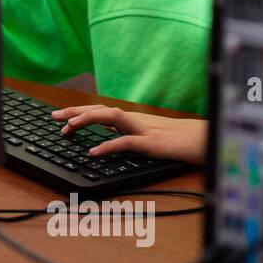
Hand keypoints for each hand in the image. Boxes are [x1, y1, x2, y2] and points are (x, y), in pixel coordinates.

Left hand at [50, 105, 206, 164]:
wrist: (208, 141)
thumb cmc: (180, 140)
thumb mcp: (149, 136)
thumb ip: (129, 133)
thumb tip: (108, 133)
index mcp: (134, 120)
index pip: (101, 112)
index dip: (79, 111)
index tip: (59, 116)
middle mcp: (136, 121)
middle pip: (101, 110)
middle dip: (75, 112)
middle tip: (54, 117)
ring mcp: (144, 130)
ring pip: (111, 118)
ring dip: (88, 120)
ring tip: (68, 127)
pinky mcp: (153, 144)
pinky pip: (127, 143)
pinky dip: (109, 146)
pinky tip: (94, 152)